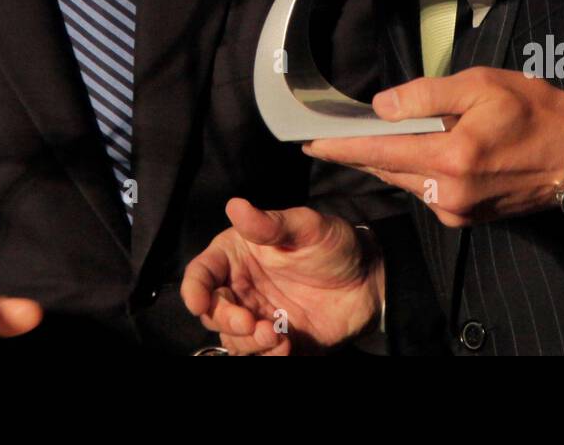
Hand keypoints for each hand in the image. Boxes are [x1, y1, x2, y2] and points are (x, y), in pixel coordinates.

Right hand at [181, 198, 383, 354]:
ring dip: (247, 344)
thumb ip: (270, 223)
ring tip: (277, 336)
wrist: (369, 281)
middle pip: (212, 312)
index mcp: (238, 255)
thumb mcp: (306, 227)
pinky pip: (257, 357)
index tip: (200, 303)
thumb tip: (235, 206)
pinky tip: (287, 346)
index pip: (202, 273)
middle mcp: (241, 288)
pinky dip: (266, 357)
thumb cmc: (334, 244)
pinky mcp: (275, 341)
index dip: (194, 289)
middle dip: (226, 321)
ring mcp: (257, 317)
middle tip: (251, 323)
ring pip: (231, 340)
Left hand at [304, 68, 563, 227]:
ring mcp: (456, 210)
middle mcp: (447, 192)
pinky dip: (414, 170)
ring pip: (405, 180)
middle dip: (360, 151)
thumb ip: (426, 95)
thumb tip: (382, 106)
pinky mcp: (466, 218)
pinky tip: (420, 150)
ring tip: (375, 136)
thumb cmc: (532, 112)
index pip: (380, 151)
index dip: (341, 147)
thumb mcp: (479, 86)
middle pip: (387, 168)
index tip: (310, 143)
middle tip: (331, 135)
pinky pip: (425, 190)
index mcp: (449, 158)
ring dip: (389, 159)